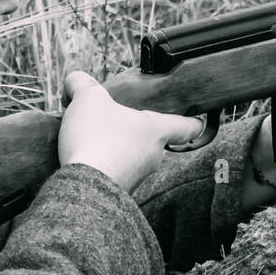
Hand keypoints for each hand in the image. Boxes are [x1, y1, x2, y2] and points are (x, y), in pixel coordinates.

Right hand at [58, 71, 203, 191]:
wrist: (82, 188)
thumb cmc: (96, 140)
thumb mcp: (87, 99)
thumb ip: (82, 84)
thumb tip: (75, 82)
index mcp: (156, 131)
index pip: (187, 126)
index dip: (194, 121)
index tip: (200, 119)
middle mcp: (152, 156)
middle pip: (152, 140)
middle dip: (135, 129)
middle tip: (114, 119)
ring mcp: (136, 177)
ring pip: (130, 157)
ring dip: (114, 147)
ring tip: (89, 138)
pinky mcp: (116, 192)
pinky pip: (112, 173)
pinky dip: (99, 164)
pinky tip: (82, 158)